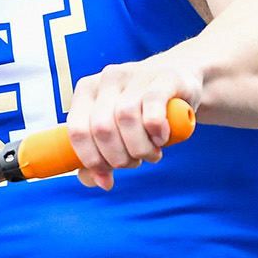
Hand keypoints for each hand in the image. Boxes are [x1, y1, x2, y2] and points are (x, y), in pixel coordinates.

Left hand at [62, 61, 202, 189]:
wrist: (180, 78)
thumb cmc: (142, 109)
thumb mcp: (116, 130)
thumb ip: (101, 156)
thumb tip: (99, 182)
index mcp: (87, 91)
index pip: (77, 130)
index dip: (92, 159)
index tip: (108, 171)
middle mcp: (107, 79)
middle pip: (101, 128)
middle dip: (118, 157)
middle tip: (134, 162)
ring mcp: (136, 74)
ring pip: (126, 117)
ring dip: (139, 148)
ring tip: (150, 153)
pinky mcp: (164, 77)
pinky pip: (153, 104)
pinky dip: (156, 129)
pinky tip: (161, 138)